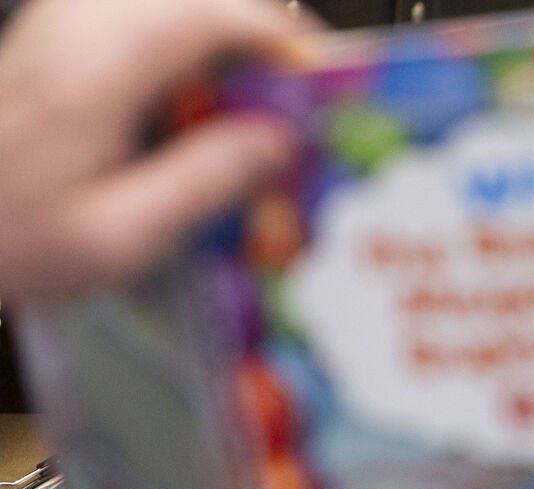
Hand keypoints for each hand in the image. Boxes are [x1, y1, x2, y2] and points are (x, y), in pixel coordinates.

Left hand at [0, 0, 310, 297]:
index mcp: (100, 72)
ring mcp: (59, 25)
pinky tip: (188, 100)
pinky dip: (178, 45)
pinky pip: (133, 16)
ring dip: (217, 40)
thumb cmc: (12, 239)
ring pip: (166, 4)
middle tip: (293, 92)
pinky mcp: (51, 37)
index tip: (321, 75)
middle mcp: (77, 29)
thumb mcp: (120, 234)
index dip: (280, 37)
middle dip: (256, 36)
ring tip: (248, 100)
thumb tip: (279, 139)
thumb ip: (205, 181)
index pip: (212, 14)